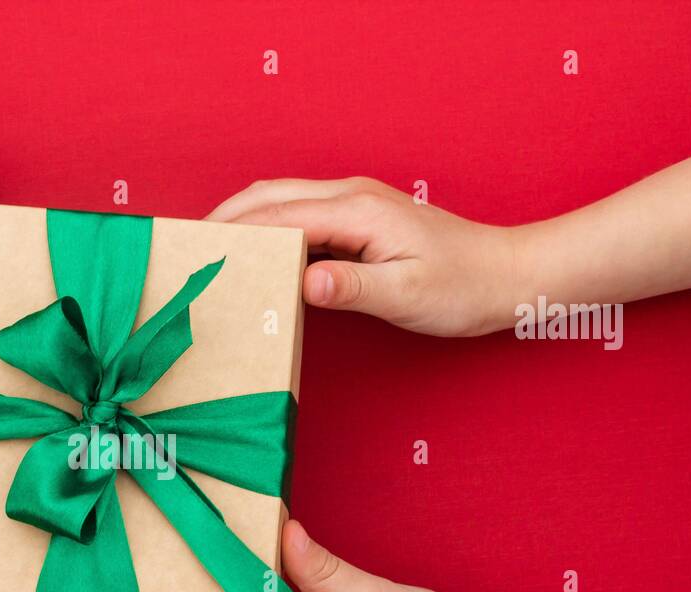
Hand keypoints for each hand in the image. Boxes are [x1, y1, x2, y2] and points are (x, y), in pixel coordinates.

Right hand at [208, 178, 519, 336]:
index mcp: (355, 211)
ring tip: (208, 252)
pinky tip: (255, 259)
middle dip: (224, 218)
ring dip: (243, 221)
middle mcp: (349, 197)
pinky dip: (268, 231)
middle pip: (268, 196)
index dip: (231, 231)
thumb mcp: (406, 295)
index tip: (193, 250)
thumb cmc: (461, 288)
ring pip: (281, 201)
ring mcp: (353, 205)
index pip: (276, 214)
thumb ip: (352, 287)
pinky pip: (300, 217)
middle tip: (185, 249)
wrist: (505, 276)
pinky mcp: (358, 221)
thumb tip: (303, 282)